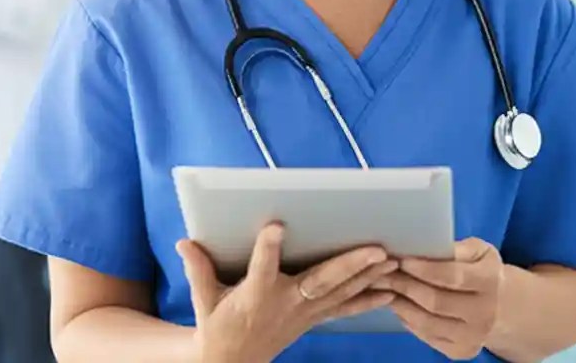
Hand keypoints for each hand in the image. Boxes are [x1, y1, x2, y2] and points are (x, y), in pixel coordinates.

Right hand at [177, 224, 397, 362]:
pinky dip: (368, 299)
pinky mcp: (313, 319)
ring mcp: (304, 313)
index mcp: (255, 295)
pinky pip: (345, 309)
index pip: (261, 269)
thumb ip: (198, 268)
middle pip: (320, 283)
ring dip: (368, 277)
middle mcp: (285, 304)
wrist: (232, 362)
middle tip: (374, 249)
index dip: (268, 248)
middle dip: (349, 266)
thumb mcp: (203, 299)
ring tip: (392, 260)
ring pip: (341, 294)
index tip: (276, 226)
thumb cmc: (217, 324)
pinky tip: (390, 289)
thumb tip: (183, 240)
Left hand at [373, 238, 503, 359]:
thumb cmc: (481, 270)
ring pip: (427, 322)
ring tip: (384, 287)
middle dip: (405, 285)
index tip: (401, 260)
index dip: (423, 269)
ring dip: (400, 304)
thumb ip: (454, 248)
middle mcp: (485, 313)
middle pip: (436, 302)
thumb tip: (419, 246)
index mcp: (490, 281)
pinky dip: (408, 320)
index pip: (452, 276)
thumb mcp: (477, 251)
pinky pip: (427, 336)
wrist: (502, 307)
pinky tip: (398, 304)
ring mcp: (474, 336)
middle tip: (382, 272)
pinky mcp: (461, 350)